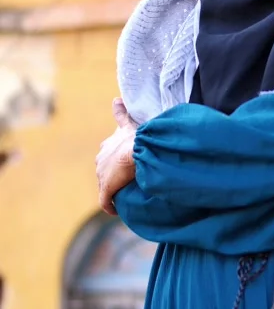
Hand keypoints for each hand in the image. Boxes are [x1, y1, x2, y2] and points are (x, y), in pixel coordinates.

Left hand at [95, 98, 136, 214]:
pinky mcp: (106, 188)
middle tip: (125, 181)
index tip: (121, 165)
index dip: (113, 161)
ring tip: (124, 196)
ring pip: (104, 186)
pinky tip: (115, 210)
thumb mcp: (127, 123)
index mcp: (105, 146)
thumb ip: (120, 112)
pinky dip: (109, 206)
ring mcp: (102, 175)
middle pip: (103, 171)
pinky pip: (105, 202)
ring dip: (112, 191)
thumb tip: (116, 98)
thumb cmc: (137, 136)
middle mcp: (100, 160)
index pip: (105, 155)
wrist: (139, 148)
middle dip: (111, 176)